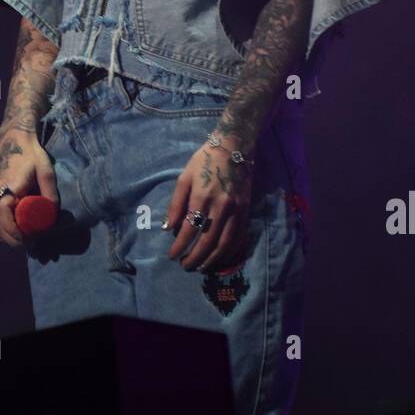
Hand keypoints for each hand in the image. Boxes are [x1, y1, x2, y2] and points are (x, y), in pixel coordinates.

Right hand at [0, 127, 58, 248]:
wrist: (14, 141)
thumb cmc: (31, 154)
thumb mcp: (45, 172)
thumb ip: (49, 193)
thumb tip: (53, 215)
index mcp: (6, 192)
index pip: (5, 220)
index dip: (17, 234)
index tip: (32, 240)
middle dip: (15, 241)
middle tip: (35, 245)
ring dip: (10, 239)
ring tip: (30, 242)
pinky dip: (6, 232)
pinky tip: (20, 235)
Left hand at [163, 137, 251, 271]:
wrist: (234, 148)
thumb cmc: (204, 161)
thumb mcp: (184, 178)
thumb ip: (176, 204)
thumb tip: (168, 229)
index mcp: (202, 197)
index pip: (190, 230)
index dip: (179, 246)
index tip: (172, 255)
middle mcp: (221, 206)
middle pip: (207, 241)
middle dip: (195, 258)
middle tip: (185, 266)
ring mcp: (236, 210)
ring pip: (225, 243)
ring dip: (212, 259)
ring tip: (201, 267)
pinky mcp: (246, 211)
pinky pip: (238, 237)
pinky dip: (229, 252)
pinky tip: (220, 258)